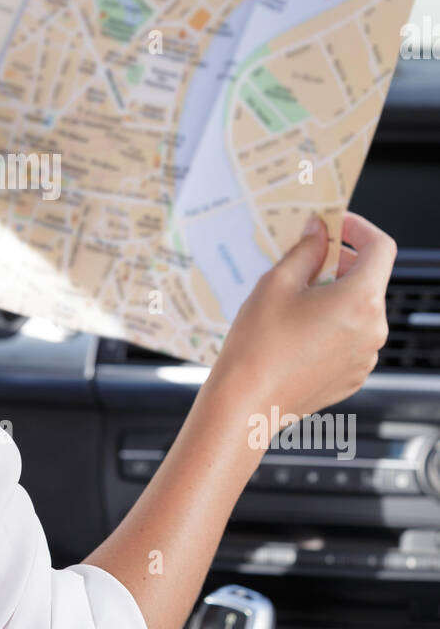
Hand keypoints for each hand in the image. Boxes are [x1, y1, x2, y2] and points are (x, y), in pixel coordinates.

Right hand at [210, 212, 394, 419]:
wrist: (247, 403)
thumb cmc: (258, 344)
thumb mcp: (276, 283)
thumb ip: (306, 250)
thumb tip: (319, 232)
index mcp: (360, 300)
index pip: (381, 248)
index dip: (361, 229)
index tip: (338, 225)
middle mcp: (373, 330)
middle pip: (370, 280)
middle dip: (343, 263)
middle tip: (309, 258)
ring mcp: (365, 357)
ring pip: (361, 311)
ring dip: (337, 296)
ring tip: (298, 299)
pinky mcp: (353, 376)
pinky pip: (352, 339)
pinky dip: (334, 325)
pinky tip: (299, 329)